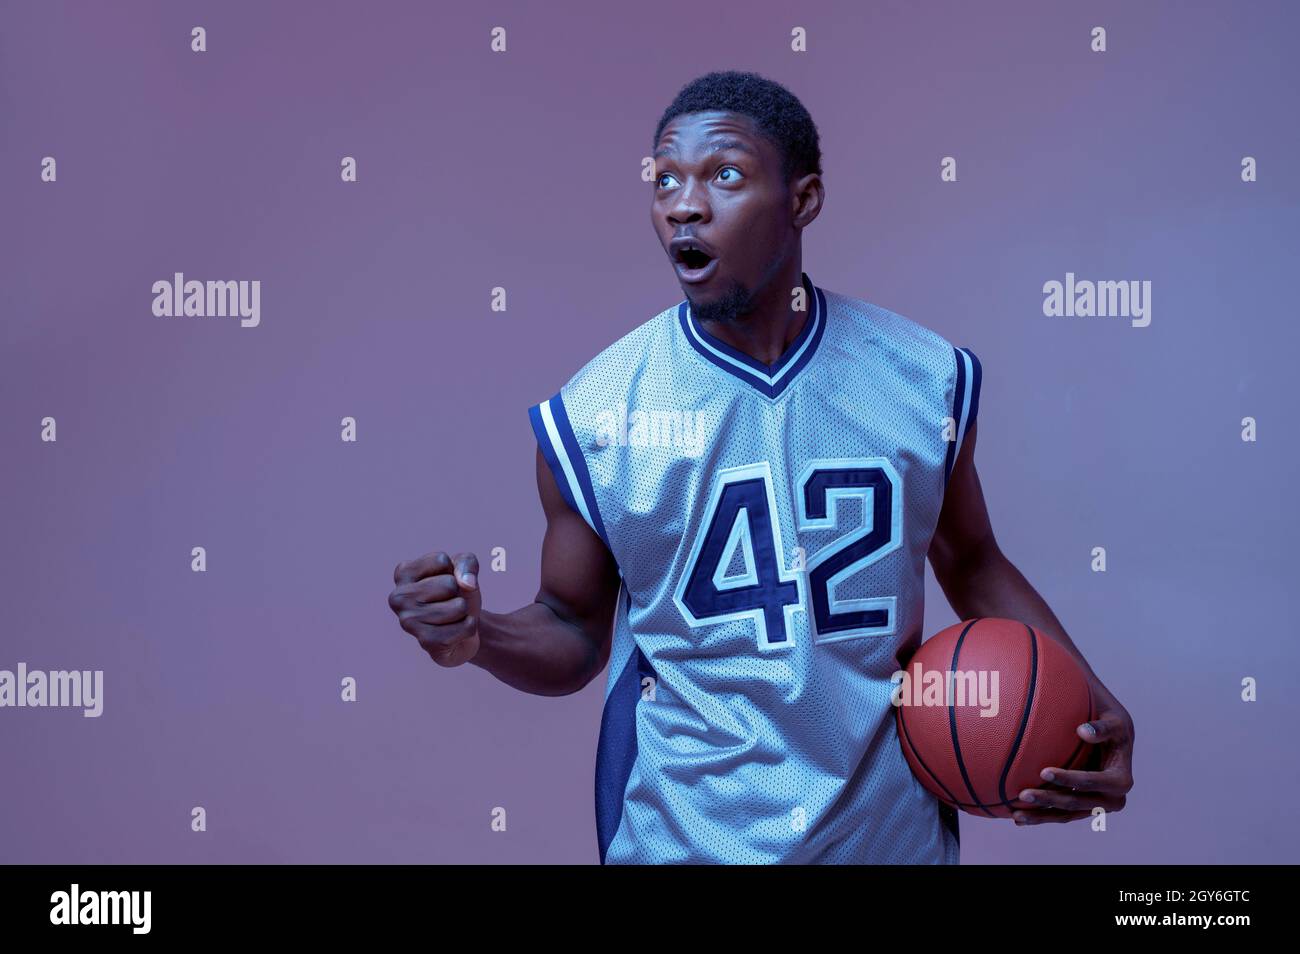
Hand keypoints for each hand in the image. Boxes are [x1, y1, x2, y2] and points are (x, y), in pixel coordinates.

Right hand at [388, 551, 481, 666]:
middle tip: (449, 601)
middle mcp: (399, 597)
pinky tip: (454, 631)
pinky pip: (465, 627)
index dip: (453, 570)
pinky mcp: (425, 642)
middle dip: (458, 592)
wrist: (463, 626)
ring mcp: (408, 621)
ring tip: (452, 616)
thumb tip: (467, 584)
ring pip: (458, 607)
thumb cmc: (458, 593)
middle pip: (449, 584)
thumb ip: (466, 563)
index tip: (444, 580)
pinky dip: (468, 627)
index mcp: (403, 573)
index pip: (441, 560)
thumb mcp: (464, 568)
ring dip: (463, 611)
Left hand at [1012, 678, 1133, 825]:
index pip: (1092, 781)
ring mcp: (1096, 806)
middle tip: (1022, 794)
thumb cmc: (1110, 725)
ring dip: (1040, 816)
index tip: (1044, 771)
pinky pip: (1060, 815)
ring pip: (1066, 815)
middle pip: (1076, 803)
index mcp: (1121, 780)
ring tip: (1015, 814)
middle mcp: (1111, 799)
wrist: (1112, 738)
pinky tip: (1017, 817)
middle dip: (1049, 800)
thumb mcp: (1114, 721)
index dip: (1069, 779)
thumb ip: (1103, 727)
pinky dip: (1040, 816)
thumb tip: (1083, 731)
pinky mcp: (1082, 808)